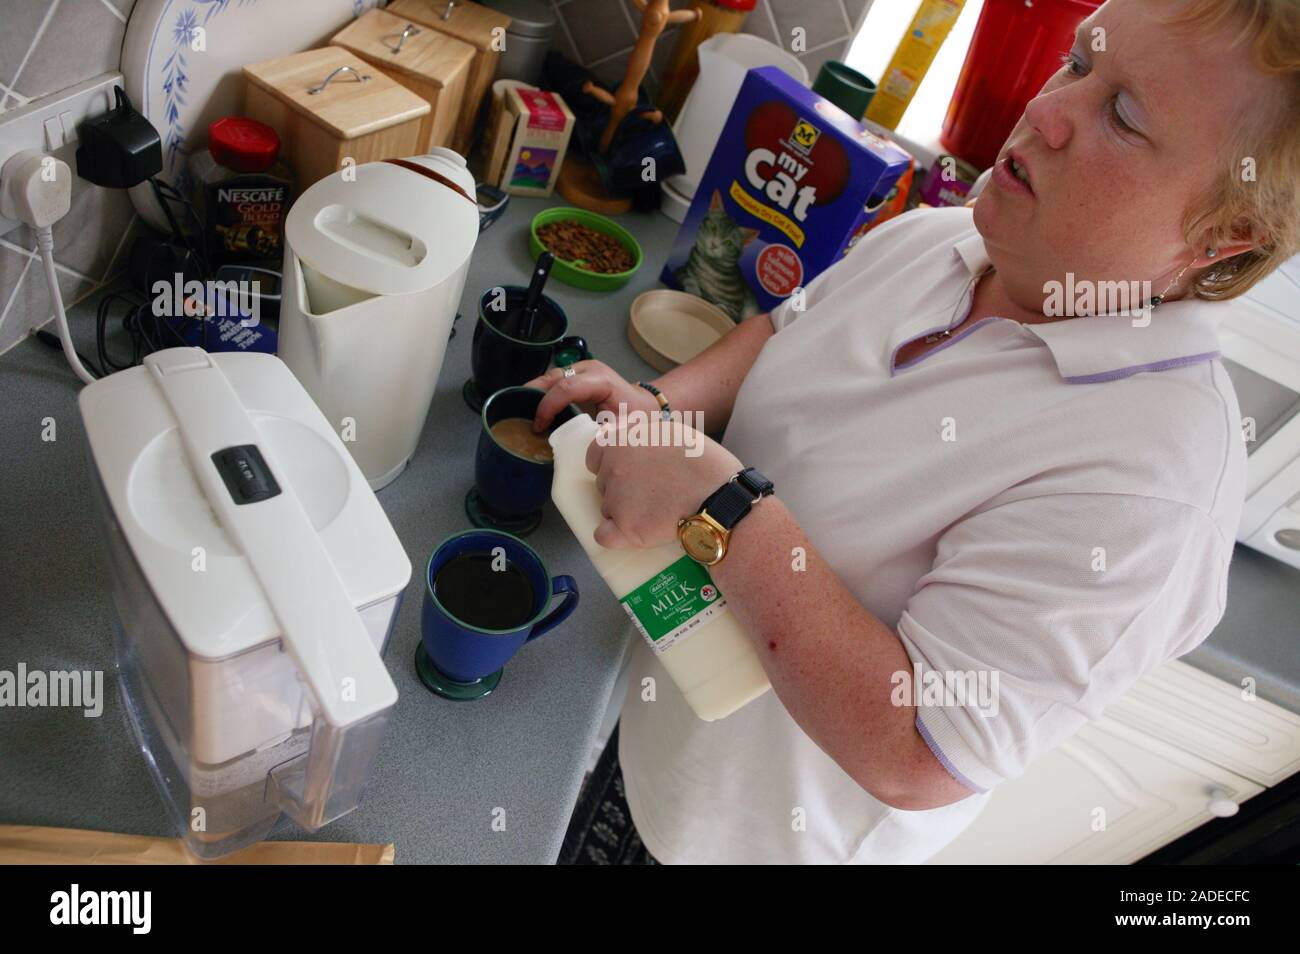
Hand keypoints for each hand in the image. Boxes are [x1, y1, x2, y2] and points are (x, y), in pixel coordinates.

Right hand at [524, 360, 659, 432]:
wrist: (643, 406)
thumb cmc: (635, 418)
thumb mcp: (621, 430)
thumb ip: (600, 437)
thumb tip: (577, 448)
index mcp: (601, 381)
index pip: (566, 388)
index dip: (548, 406)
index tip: (539, 426)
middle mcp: (588, 369)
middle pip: (552, 378)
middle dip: (533, 397)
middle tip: (520, 417)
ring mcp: (581, 369)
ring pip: (549, 377)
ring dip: (534, 394)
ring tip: (522, 414)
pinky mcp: (575, 374)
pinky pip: (553, 381)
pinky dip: (541, 394)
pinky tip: (532, 409)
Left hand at [584, 418, 741, 548]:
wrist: (721, 497)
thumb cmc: (705, 464)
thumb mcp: (670, 431)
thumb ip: (642, 434)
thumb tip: (627, 437)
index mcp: (621, 440)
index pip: (595, 455)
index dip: (610, 465)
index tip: (628, 473)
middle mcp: (613, 467)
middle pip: (603, 484)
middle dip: (621, 489)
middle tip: (650, 493)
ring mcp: (616, 498)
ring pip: (607, 509)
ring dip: (624, 512)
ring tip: (656, 510)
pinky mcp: (624, 528)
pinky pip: (604, 536)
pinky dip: (616, 538)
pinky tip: (635, 534)